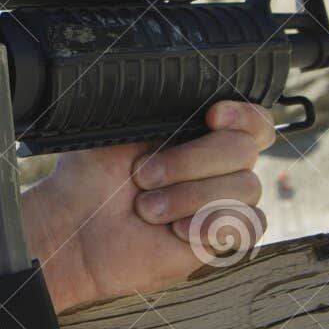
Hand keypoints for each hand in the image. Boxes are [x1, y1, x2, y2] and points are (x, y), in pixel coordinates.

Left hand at [20, 101, 273, 311]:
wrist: (75, 232)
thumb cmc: (91, 179)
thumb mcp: (117, 129)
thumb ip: (163, 108)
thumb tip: (195, 92)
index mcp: (196, 132)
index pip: (252, 119)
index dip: (244, 116)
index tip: (213, 117)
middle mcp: (214, 164)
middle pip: (245, 150)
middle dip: (192, 161)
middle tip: (143, 176)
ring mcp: (220, 201)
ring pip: (248, 187)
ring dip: (192, 197)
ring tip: (147, 210)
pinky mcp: (219, 237)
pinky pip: (253, 225)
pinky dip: (217, 224)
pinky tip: (179, 230)